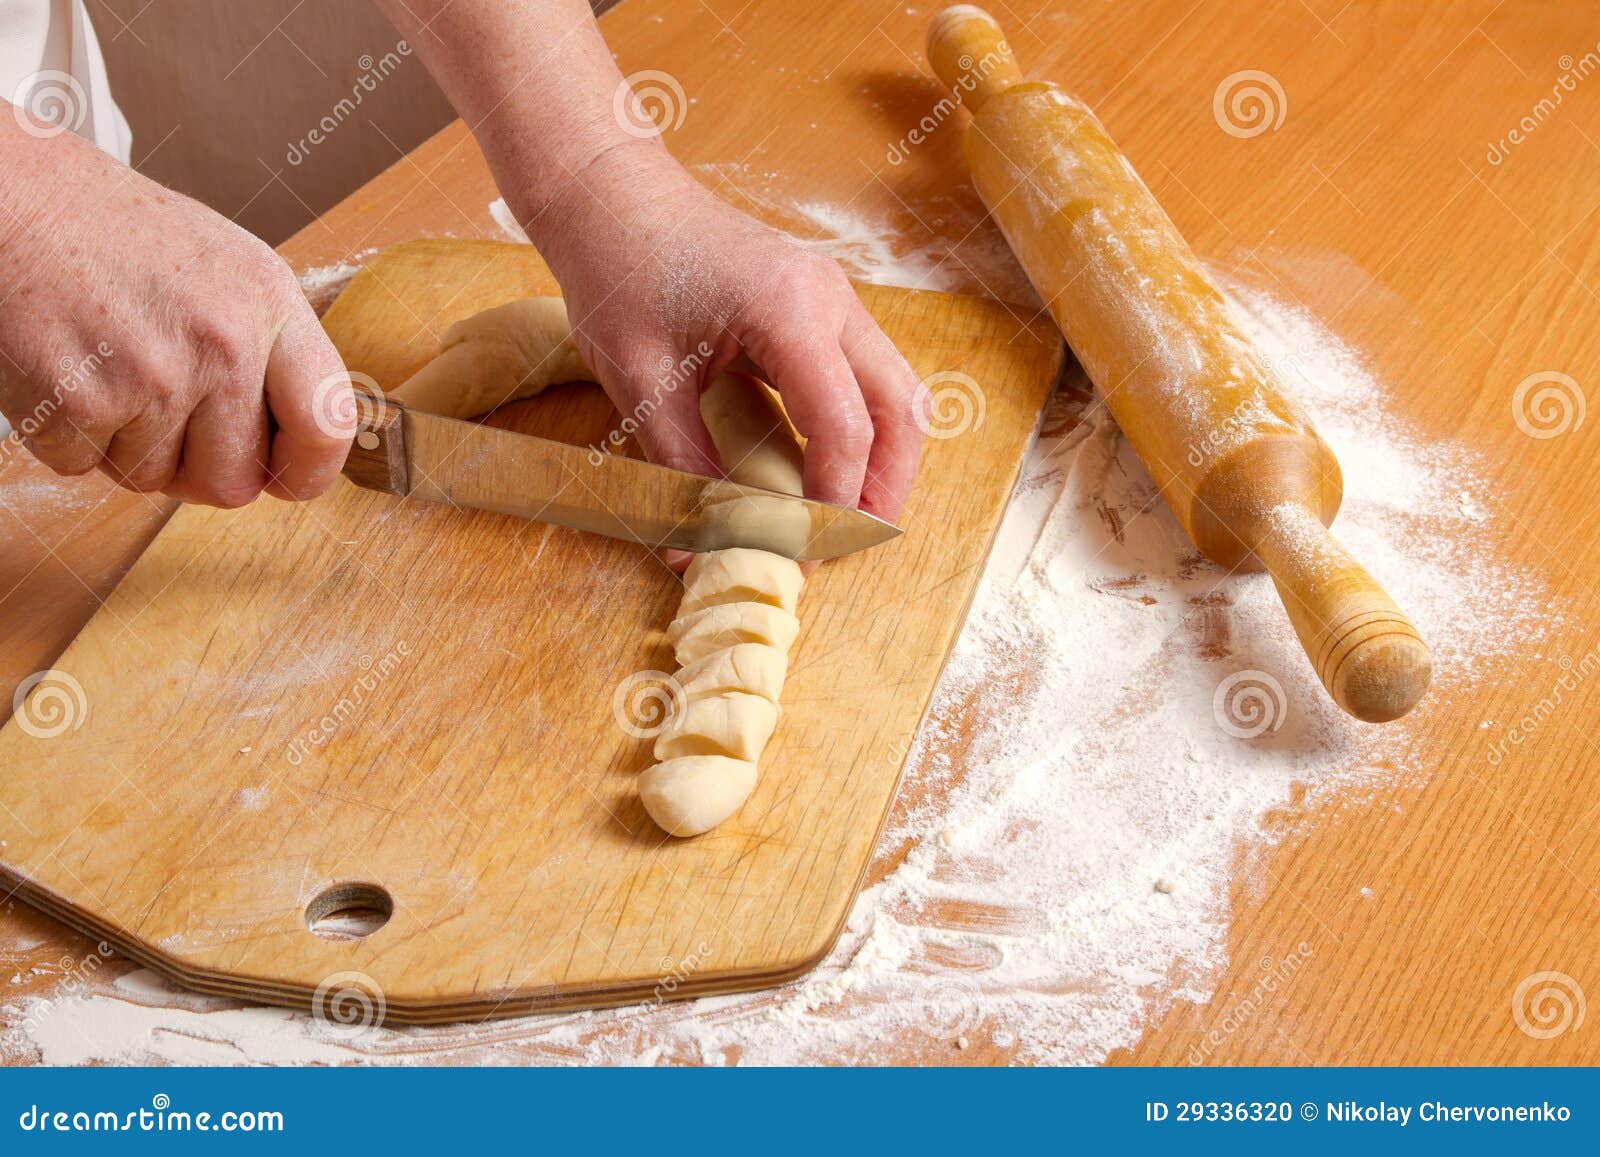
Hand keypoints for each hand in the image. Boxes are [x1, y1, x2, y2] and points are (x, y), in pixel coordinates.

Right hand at [0, 120, 353, 505]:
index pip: (327, 423)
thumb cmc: (122, 237)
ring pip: (153, 479)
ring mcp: (151, 375)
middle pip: (233, 483)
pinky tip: (70, 371)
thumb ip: (273, 352)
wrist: (18, 198)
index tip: (288, 477)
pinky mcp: (78, 400)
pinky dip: (71, 437)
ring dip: (127, 447)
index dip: (308, 470)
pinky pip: (85, 467)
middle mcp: (222, 343)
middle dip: (198, 471)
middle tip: (168, 421)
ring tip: (111, 371)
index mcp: (270, 306)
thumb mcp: (230, 270)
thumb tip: (302, 443)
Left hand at [523, 142, 924, 520]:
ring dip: (885, 458)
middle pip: (900, 409)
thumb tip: (694, 547)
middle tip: (848, 543)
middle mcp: (831, 298)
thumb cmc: (618, 270)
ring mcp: (834, 296)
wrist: (611, 194)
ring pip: (898, 390)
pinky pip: (868, 374)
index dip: (834, 500)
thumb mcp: (638, 380)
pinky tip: (828, 466)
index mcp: (790, 310)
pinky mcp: (822, 303)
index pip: (844, 427)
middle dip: (885, 486)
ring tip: (847, 514)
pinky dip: (865, 426)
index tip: (804, 551)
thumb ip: (676, 465)